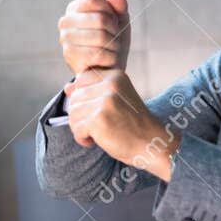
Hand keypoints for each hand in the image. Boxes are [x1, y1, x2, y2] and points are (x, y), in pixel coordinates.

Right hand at [57, 0, 129, 74]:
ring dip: (114, 45)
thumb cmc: (112, 41)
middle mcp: (66, 20)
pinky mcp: (69, 55)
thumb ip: (120, 7)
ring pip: (101, 37)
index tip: (114, 21)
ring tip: (114, 50)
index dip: (110, 10)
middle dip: (115, 31)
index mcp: (76, 7)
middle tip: (116, 39)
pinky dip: (110, 58)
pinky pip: (97, 53)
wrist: (107, 69)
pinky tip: (109, 60)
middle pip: (100, 19)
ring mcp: (66, 38)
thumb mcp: (120, 21)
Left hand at [65, 68, 179, 180]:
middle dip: (81, 116)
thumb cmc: (134, 125)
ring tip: (98, 134)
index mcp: (115, 76)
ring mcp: (104, 101)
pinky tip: (97, 141)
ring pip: (73, 114)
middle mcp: (110, 85)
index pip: (81, 80)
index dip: (84, 99)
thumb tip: (67, 87)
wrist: (152, 144)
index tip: (99, 112)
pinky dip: (83, 139)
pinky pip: (76, 129)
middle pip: (74, 98)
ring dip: (81, 128)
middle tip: (98, 126)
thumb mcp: (116, 101)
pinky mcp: (98, 119)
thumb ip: (92, 91)